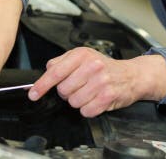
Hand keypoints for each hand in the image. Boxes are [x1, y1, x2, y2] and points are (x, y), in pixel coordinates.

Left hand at [28, 49, 165, 116]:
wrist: (132, 75)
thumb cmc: (106, 67)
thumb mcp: (84, 57)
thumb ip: (62, 62)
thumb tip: (45, 73)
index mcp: (83, 55)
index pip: (55, 72)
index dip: (41, 86)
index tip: (33, 94)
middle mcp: (93, 66)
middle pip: (63, 90)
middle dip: (68, 92)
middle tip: (80, 86)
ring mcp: (101, 82)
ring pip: (73, 102)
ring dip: (79, 101)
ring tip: (90, 92)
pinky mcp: (107, 97)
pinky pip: (86, 111)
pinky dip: (89, 109)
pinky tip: (96, 99)